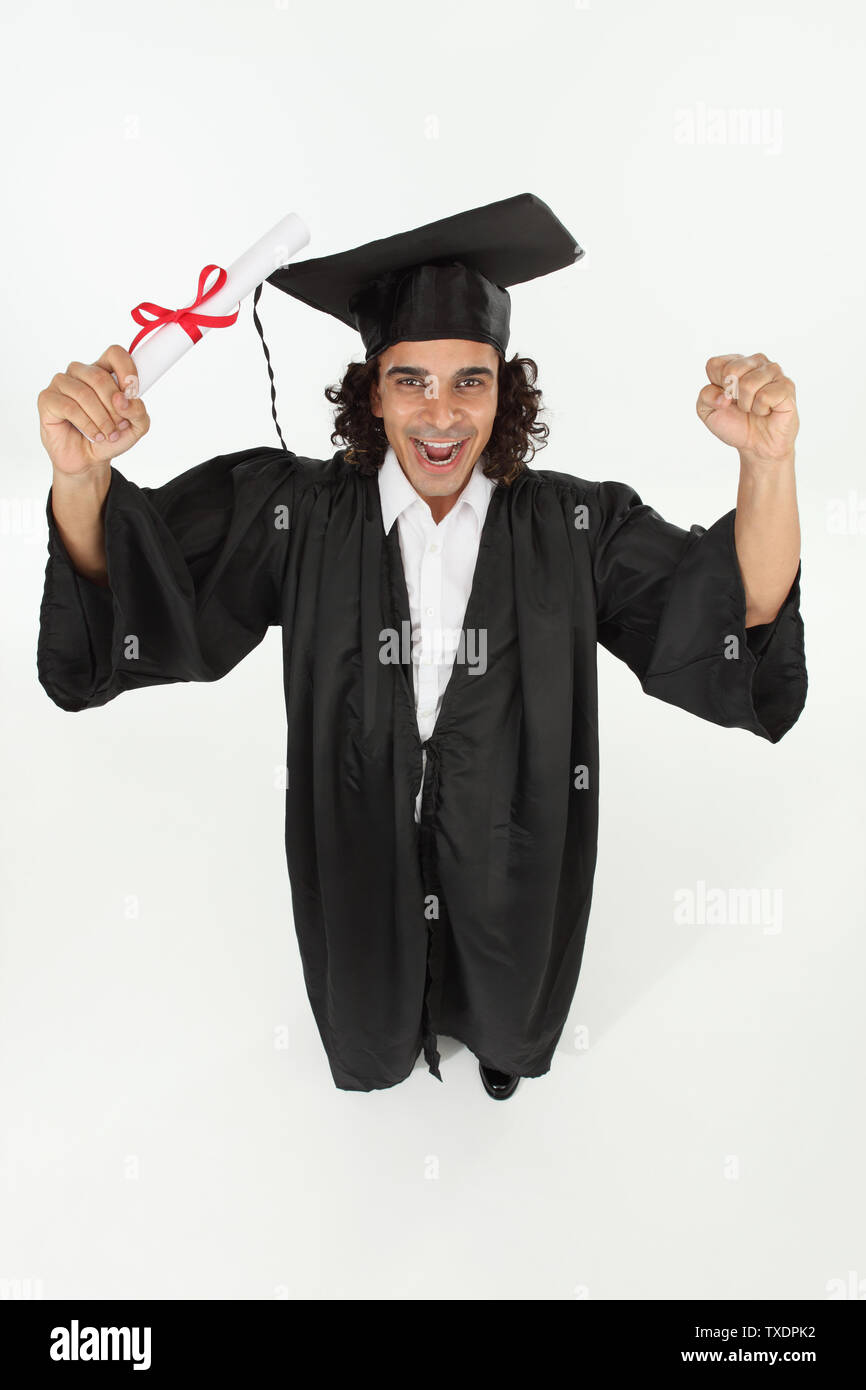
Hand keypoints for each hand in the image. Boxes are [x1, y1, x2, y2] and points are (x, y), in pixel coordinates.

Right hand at [37, 344, 149, 476]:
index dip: (126, 369)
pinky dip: (86, 424)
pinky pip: (69, 407)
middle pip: (100, 377)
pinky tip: (94, 434)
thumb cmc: (109, 437)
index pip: (115, 354)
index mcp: (103, 371)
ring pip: (85, 393)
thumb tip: (123, 400)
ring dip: (102, 418)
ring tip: (108, 434)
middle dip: (115, 406)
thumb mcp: (135, 427)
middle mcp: (80, 372)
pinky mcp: (47, 398)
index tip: (133, 392)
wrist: (88, 460)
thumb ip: (138, 411)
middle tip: (120, 425)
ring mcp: (62, 383)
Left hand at [696, 353, 797, 464]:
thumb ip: (705, 396)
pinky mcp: (786, 386)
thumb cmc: (735, 423)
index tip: (726, 399)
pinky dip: (761, 410)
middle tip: (742, 405)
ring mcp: (773, 371)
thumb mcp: (708, 412)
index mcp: (736, 362)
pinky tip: (767, 410)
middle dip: (732, 396)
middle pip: (731, 371)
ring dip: (747, 405)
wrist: (757, 446)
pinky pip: (764, 396)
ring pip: (748, 384)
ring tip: (755, 408)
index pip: (714, 365)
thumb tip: (724, 395)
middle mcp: (756, 361)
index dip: (716, 388)